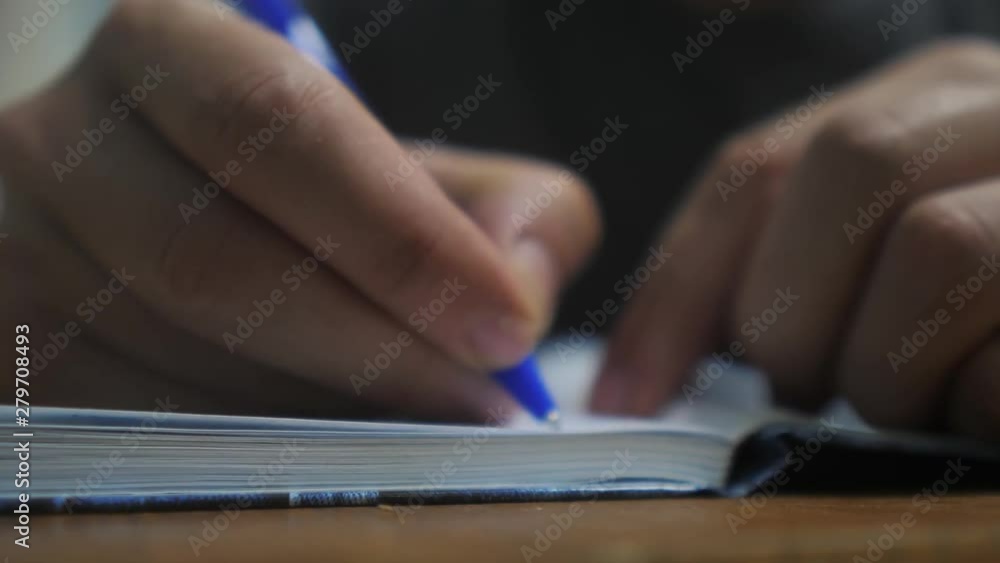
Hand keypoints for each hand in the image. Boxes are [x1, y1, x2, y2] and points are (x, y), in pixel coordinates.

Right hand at [0, 0, 599, 420]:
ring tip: (418, 434)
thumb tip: (527, 289)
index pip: (273, 129)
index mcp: (156, 47)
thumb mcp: (380, 156)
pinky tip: (322, 445)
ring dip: (314, 415)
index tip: (507, 324)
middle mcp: (49, 138)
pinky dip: (245, 453)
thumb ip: (481, 199)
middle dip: (372, 350)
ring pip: (163, 365)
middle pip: (212, 266)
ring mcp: (5, 251)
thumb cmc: (276, 177)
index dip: (400, 237)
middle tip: (482, 404)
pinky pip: (125, 427)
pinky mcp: (0, 350)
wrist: (133, 188)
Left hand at [594, 40, 999, 440]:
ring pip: (945, 248)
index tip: (626, 395)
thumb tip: (642, 377)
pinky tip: (988, 403)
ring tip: (916, 398)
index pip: (759, 165)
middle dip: (800, 311)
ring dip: (895, 367)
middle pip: (849, 165)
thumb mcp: (888, 250)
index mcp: (927, 99)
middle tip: (817, 383)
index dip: (678, 290)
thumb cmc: (988, 304)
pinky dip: (983, 401)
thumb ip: (786, 270)